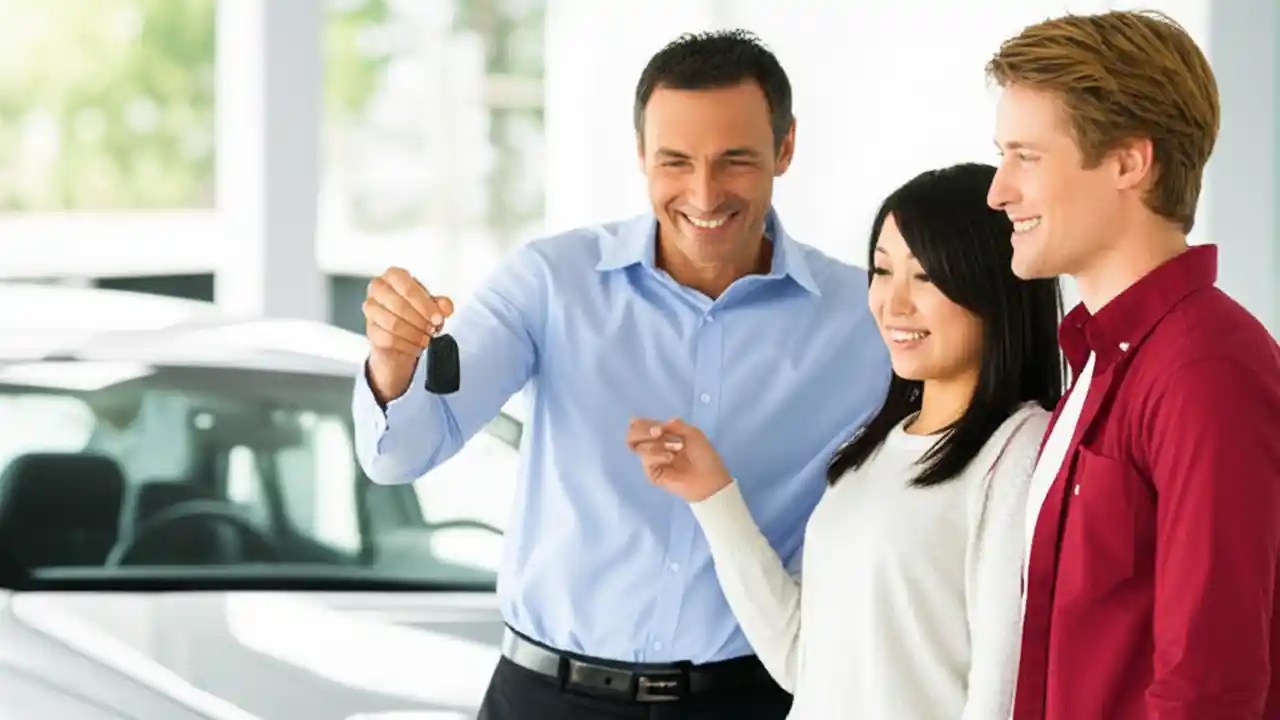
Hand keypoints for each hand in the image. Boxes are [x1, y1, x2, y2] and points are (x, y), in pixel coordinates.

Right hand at [362, 266, 454, 402]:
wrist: (403, 338)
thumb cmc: (415, 315)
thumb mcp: (433, 307)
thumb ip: (442, 305)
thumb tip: (445, 307)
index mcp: (394, 276)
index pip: (407, 287)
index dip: (424, 305)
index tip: (437, 318)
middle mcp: (378, 289)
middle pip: (399, 305)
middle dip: (420, 320)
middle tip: (432, 329)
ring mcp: (371, 309)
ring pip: (392, 323)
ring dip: (414, 334)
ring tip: (425, 339)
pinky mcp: (370, 330)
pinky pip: (388, 339)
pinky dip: (406, 345)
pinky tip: (415, 347)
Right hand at [627, 418, 732, 502]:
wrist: (708, 477)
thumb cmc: (703, 455)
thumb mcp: (692, 432)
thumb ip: (674, 425)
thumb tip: (657, 426)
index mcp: (660, 436)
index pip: (638, 426)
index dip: (643, 424)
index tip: (659, 428)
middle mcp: (652, 447)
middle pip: (631, 436)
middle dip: (642, 431)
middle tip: (657, 433)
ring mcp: (651, 461)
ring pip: (639, 447)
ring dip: (658, 444)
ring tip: (676, 449)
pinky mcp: (652, 474)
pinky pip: (646, 460)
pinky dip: (658, 455)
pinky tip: (670, 458)